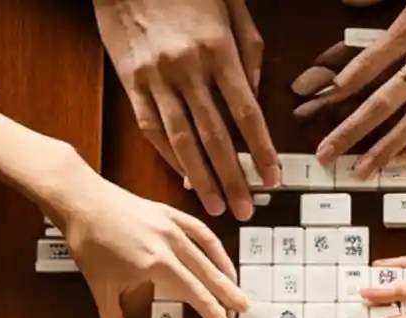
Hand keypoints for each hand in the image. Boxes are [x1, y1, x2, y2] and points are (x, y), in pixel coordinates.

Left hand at [0, 106, 246, 317]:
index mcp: (155, 265)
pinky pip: (200, 231)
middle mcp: (169, 244)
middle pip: (209, 276)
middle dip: (228, 297)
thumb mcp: (99, 288)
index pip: (195, 295)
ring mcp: (171, 225)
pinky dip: (214, 247)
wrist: (79, 199)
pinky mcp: (169, 212)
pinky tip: (219, 259)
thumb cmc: (87, 242)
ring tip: (236, 289)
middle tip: (244, 313)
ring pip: (209, 253)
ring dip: (225, 273)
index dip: (214, 316)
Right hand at [95, 0, 278, 219]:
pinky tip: (184, 178)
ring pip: (182, 140)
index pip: (246, 112)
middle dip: (233, 178)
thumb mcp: (232, 7)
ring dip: (201, 179)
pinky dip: (169, 157)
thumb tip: (255, 96)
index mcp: (218, 50)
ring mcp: (156, 78)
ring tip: (216, 207)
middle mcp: (187, 68)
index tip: (273, 179)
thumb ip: (248, 52)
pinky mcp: (131, 82)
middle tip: (246, 208)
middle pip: (216, 136)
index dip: (261, 150)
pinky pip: (151, 128)